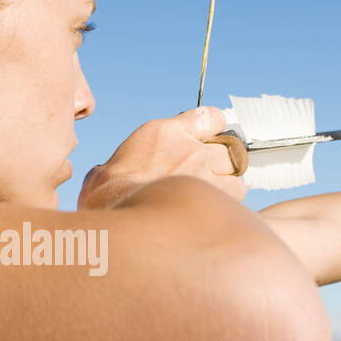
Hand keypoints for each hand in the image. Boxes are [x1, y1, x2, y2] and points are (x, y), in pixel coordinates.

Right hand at [78, 106, 246, 209]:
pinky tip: (215, 214)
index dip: (215, 130)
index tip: (212, 140)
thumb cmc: (104, 201)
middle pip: (227, 146)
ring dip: (229, 185)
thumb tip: (111, 176)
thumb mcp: (105, 171)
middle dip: (223, 162)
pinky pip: (236, 195)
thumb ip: (127, 166)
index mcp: (163, 133)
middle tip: (210, 179)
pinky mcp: (214, 195)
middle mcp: (189, 147)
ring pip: (237, 173)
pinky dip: (230, 204)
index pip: (209, 117)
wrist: (119, 223)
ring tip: (213, 201)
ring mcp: (205, 170)